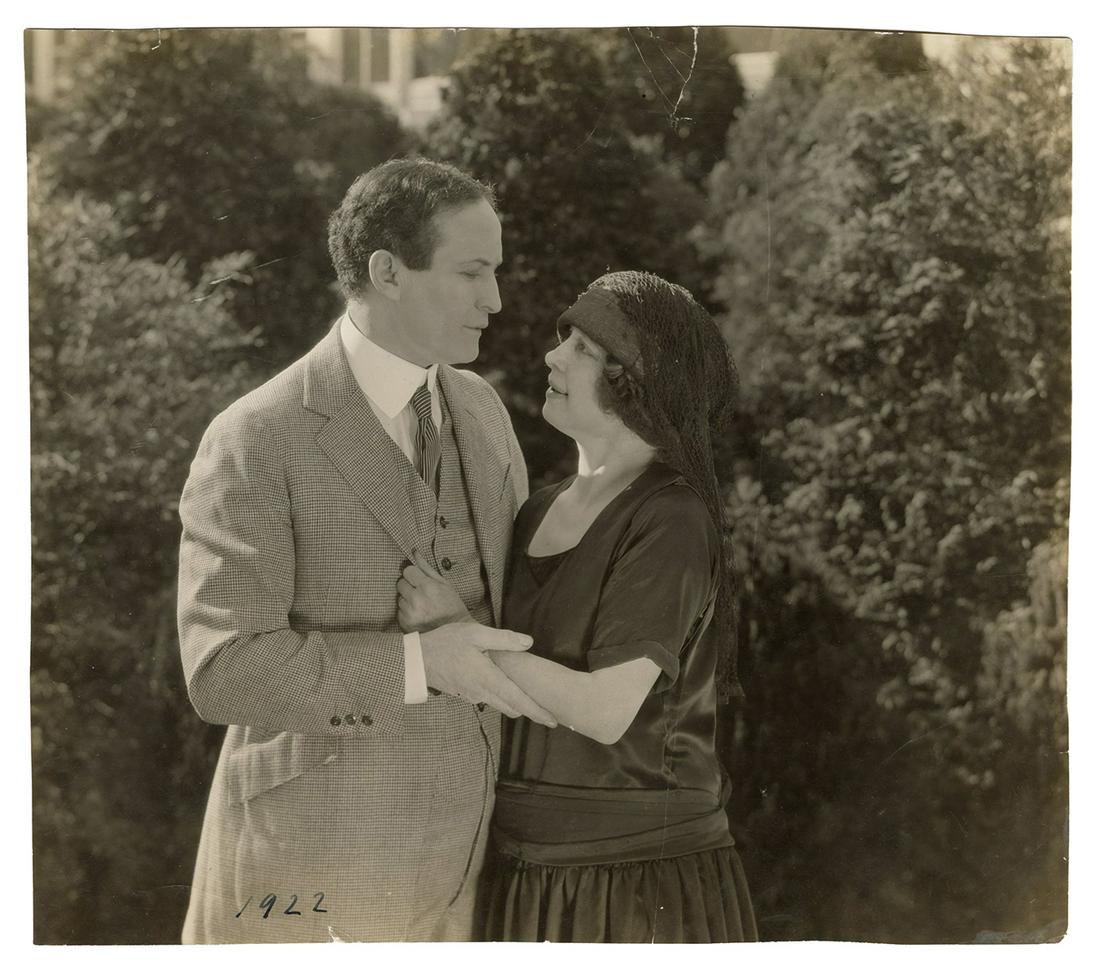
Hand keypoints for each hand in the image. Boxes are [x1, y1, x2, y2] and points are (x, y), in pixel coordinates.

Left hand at [396, 549, 470, 632]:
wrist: (455, 634)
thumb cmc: (452, 606)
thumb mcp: (444, 584)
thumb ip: (427, 568)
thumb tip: (414, 551)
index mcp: (428, 587)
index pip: (407, 571)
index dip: (413, 574)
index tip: (420, 580)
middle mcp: (416, 599)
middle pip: (400, 584)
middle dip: (409, 586)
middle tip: (421, 594)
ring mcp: (409, 613)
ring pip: (399, 598)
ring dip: (407, 600)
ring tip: (422, 606)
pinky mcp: (405, 624)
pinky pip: (399, 612)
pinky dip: (406, 612)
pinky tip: (419, 615)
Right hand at [419, 621, 557, 727]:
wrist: (416, 660)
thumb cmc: (445, 644)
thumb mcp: (475, 634)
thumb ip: (503, 639)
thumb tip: (528, 642)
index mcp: (489, 679)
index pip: (519, 700)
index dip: (538, 711)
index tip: (554, 719)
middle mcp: (483, 693)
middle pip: (513, 708)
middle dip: (532, 711)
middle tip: (549, 712)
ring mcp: (473, 696)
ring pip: (501, 705)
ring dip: (517, 705)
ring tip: (532, 701)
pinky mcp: (465, 694)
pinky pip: (489, 700)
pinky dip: (503, 699)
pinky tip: (506, 690)